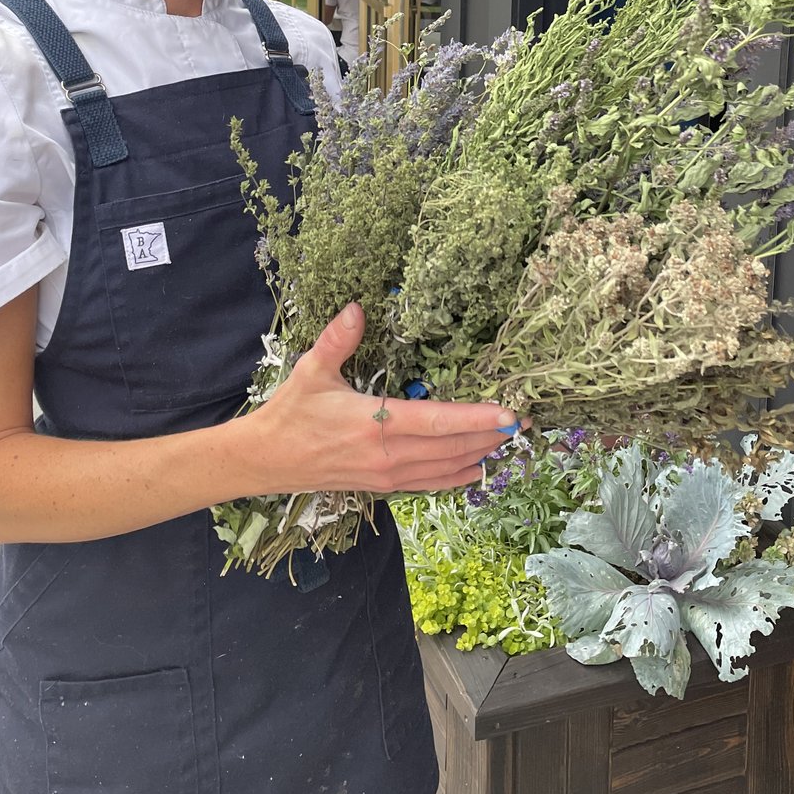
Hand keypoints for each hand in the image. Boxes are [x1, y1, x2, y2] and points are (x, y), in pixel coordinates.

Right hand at [246, 303, 520, 495]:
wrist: (265, 461)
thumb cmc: (291, 413)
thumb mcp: (311, 371)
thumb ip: (338, 339)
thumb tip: (359, 308)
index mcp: (374, 423)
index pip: (438, 422)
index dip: (476, 418)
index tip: (509, 412)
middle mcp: (387, 455)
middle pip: (453, 448)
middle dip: (492, 435)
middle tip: (527, 421)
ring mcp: (387, 475)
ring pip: (447, 468)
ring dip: (481, 454)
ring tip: (511, 440)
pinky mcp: (383, 486)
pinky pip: (430, 484)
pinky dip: (458, 477)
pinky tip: (476, 468)